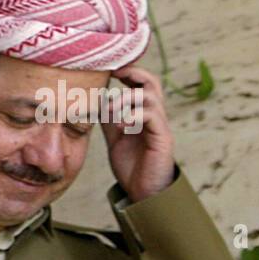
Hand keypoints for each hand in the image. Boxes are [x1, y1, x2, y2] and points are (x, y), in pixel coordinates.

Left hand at [103, 65, 175, 202]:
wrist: (141, 191)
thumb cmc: (130, 164)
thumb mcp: (115, 137)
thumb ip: (109, 119)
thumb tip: (96, 102)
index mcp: (143, 114)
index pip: (142, 84)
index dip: (130, 72)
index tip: (112, 68)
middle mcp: (155, 116)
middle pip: (152, 83)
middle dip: (134, 74)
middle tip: (116, 73)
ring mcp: (160, 126)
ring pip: (150, 98)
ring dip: (127, 99)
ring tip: (112, 110)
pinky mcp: (162, 139)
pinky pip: (152, 117)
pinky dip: (134, 116)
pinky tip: (121, 125)